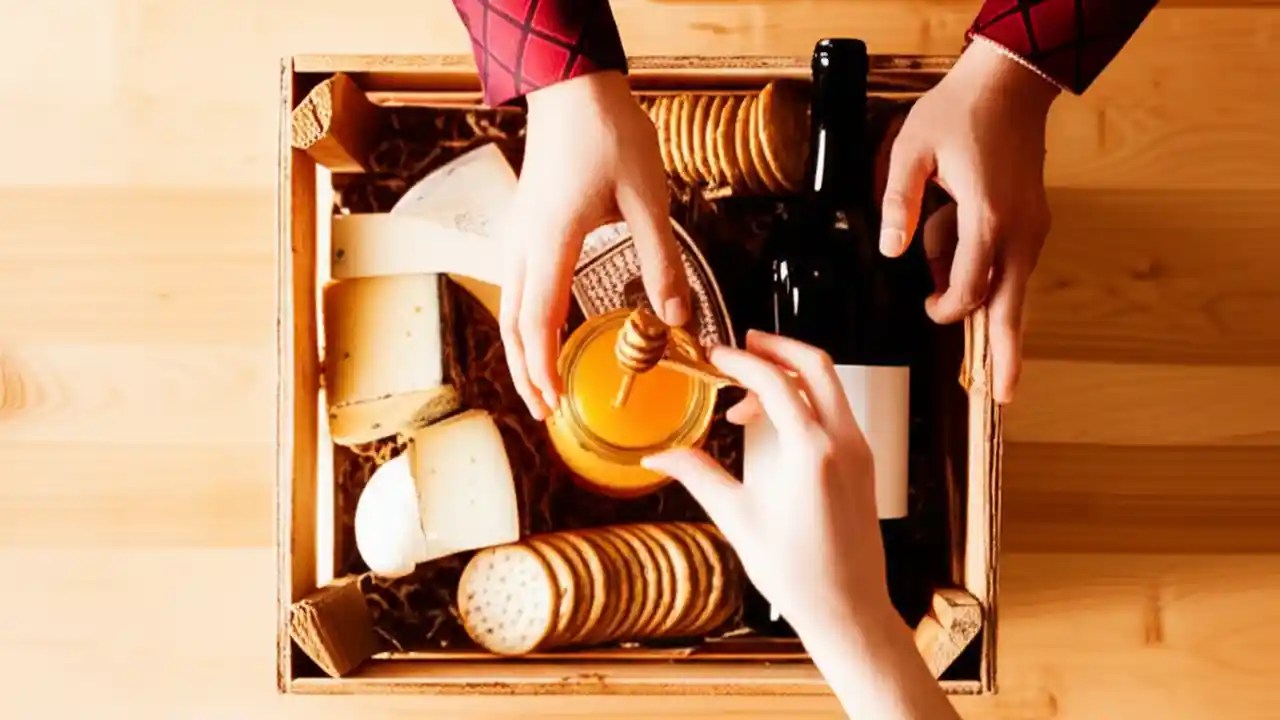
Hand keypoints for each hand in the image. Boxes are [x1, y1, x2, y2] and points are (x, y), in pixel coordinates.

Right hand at [499, 71, 689, 419]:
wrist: (573, 86)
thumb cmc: (607, 133)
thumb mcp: (648, 200)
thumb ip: (662, 262)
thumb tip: (677, 317)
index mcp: (552, 243)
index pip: (539, 323)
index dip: (544, 369)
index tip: (554, 402)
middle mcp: (524, 244)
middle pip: (514, 325)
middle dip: (526, 373)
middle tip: (544, 411)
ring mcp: (518, 234)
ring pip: (509, 307)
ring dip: (521, 351)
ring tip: (539, 383)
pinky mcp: (523, 225)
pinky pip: (514, 286)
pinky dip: (523, 321)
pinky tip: (541, 331)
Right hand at [642, 331, 890, 634]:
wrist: (847, 609)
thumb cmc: (796, 572)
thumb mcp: (738, 518)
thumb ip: (698, 475)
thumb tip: (657, 455)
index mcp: (812, 450)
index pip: (775, 381)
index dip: (740, 361)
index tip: (713, 357)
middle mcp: (843, 442)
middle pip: (816, 365)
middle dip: (777, 348)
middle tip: (742, 345)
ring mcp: (859, 451)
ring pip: (830, 386)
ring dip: (790, 376)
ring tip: (746, 396)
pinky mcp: (863, 465)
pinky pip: (836, 412)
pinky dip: (806, 402)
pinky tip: (775, 425)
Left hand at [879, 39, 1059, 402]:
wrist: (1011, 83)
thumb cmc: (960, 111)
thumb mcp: (912, 149)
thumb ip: (899, 203)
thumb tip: (892, 252)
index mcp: (990, 218)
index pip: (970, 287)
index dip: (946, 308)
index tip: (927, 309)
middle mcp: (1020, 231)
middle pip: (1011, 306)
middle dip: (1006, 353)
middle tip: (1002, 397)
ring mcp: (1032, 228)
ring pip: (1008, 285)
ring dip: (973, 283)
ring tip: (944, 215)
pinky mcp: (1032, 222)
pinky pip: (1007, 262)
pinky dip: (980, 263)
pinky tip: (948, 223)